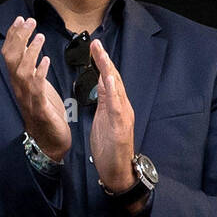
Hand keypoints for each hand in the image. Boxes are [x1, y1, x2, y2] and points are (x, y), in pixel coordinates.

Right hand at [1, 17, 70, 161]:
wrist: (51, 143)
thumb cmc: (47, 115)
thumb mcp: (39, 88)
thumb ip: (34, 70)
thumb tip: (32, 50)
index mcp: (19, 83)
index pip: (10, 55)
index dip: (13, 36)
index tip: (21, 20)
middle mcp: (19, 89)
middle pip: (12, 59)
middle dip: (19, 38)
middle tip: (29, 21)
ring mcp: (28, 99)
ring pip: (22, 71)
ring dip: (30, 52)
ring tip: (39, 37)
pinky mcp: (40, 108)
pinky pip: (36, 88)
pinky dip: (40, 72)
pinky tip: (45, 60)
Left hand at [88, 39, 135, 191]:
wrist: (118, 173)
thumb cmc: (110, 150)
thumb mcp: (104, 121)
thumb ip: (104, 102)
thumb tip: (101, 83)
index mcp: (115, 106)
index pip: (109, 79)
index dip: (102, 63)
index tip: (94, 48)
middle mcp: (121, 107)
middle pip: (114, 79)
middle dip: (105, 60)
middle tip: (95, 43)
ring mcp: (122, 116)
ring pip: (117, 89)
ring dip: (109, 70)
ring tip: (101, 55)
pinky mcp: (120, 127)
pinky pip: (116, 106)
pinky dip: (114, 92)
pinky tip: (109, 80)